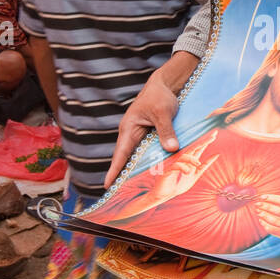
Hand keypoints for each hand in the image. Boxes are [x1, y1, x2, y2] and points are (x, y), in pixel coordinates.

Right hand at [106, 70, 179, 186]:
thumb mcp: (164, 112)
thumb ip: (166, 131)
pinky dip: (144, 162)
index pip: (120, 154)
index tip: (107, 185)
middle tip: (114, 193)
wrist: (164, 85)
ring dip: (131, 170)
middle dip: (119, 174)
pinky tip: (146, 173)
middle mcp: (130, 133)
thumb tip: (172, 149)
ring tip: (127, 188)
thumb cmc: (160, 96)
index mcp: (129, 128)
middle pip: (124, 158)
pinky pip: (143, 152)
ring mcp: (137, 135)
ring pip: (134, 156)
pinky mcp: (146, 135)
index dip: (114, 170)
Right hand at [153, 133, 218, 202]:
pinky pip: (176, 166)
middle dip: (203, 142)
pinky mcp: (167, 170)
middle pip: (192, 148)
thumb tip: (217, 154)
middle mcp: (181, 159)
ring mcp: (173, 164)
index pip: (198, 148)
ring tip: (198, 165)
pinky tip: (187, 173)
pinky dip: (183, 168)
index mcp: (188, 160)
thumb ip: (205, 165)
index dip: (206, 140)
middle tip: (213, 137)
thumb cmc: (178, 184)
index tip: (215, 133)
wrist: (164, 195)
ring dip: (192, 159)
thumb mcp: (196, 174)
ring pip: (184, 156)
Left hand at [255, 191, 279, 246]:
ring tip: (258, 212)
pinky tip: (263, 224)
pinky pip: (278, 233)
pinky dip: (269, 228)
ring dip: (265, 216)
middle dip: (265, 207)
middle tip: (256, 203)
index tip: (263, 196)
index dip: (272, 198)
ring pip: (276, 222)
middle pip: (278, 211)